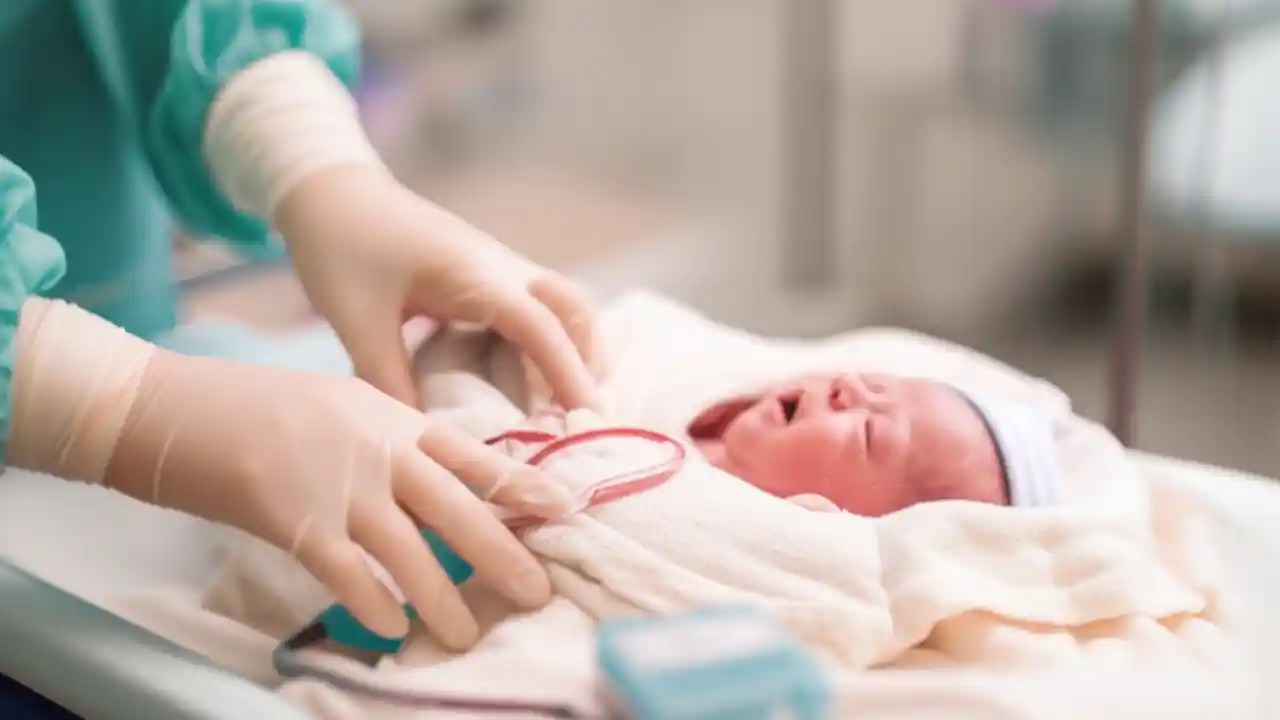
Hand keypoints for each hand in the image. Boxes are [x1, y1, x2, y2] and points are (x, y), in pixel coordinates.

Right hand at [102, 350, 574, 648]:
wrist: (175, 406)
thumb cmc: (259, 406)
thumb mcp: (343, 404)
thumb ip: (391, 438)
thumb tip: (436, 477)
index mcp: (393, 418)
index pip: (473, 454)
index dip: (522, 483)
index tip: (566, 508)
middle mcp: (377, 449)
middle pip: (457, 508)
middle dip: (502, 554)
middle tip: (538, 593)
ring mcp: (337, 483)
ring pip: (408, 551)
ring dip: (442, 599)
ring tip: (466, 635)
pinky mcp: (293, 518)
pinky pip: (345, 571)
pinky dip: (371, 603)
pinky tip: (390, 629)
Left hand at [275, 165, 599, 410]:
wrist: (329, 191)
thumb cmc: (340, 248)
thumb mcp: (357, 322)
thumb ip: (390, 381)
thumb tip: (423, 439)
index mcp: (474, 274)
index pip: (540, 326)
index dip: (567, 374)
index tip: (587, 417)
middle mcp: (499, 266)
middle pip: (574, 307)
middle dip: (587, 359)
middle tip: (581, 413)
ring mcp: (497, 264)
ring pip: (562, 302)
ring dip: (573, 347)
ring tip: (563, 401)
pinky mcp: (486, 269)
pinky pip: (536, 304)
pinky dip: (548, 339)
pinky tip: (530, 375)